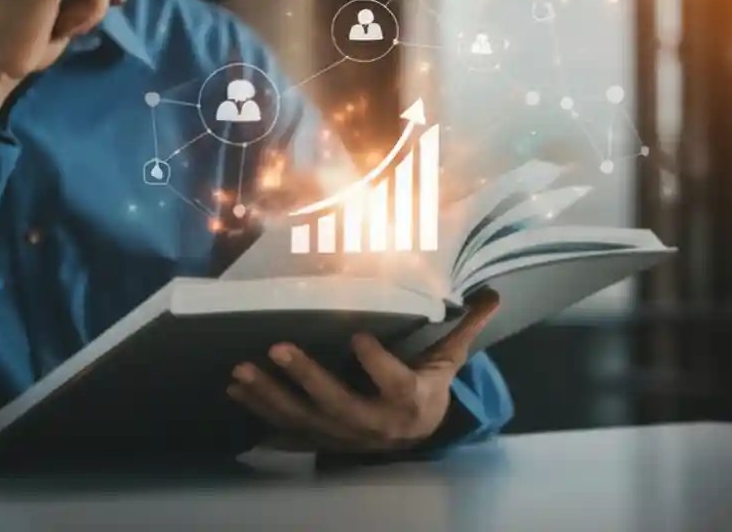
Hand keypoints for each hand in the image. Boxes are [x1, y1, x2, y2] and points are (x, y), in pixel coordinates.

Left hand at [226, 290, 501, 452]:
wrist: (414, 435)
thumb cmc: (427, 386)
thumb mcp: (449, 359)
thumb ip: (466, 326)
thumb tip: (494, 294)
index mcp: (410, 399)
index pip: (394, 382)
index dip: (376, 363)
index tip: (358, 335)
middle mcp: (375, 423)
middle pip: (339, 404)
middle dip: (307, 378)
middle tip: (278, 347)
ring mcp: (343, 435)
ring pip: (304, 419)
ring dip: (271, 394)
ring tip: (242, 369)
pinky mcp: (322, 438)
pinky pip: (287, 428)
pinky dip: (260, 410)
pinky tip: (236, 390)